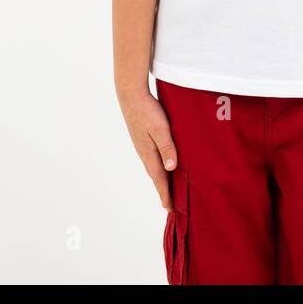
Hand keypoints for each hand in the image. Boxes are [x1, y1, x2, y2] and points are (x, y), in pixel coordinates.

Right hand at [118, 90, 179, 209]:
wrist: (131, 95)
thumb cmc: (148, 111)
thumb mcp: (160, 129)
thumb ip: (166, 147)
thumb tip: (171, 168)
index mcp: (149, 153)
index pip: (159, 178)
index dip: (165, 193)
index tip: (169, 208)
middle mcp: (144, 152)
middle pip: (155, 175)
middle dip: (163, 190)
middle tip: (169, 204)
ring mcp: (142, 145)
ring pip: (153, 167)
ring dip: (160, 179)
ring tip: (167, 188)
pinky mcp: (142, 138)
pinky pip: (152, 158)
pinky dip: (158, 167)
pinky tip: (162, 164)